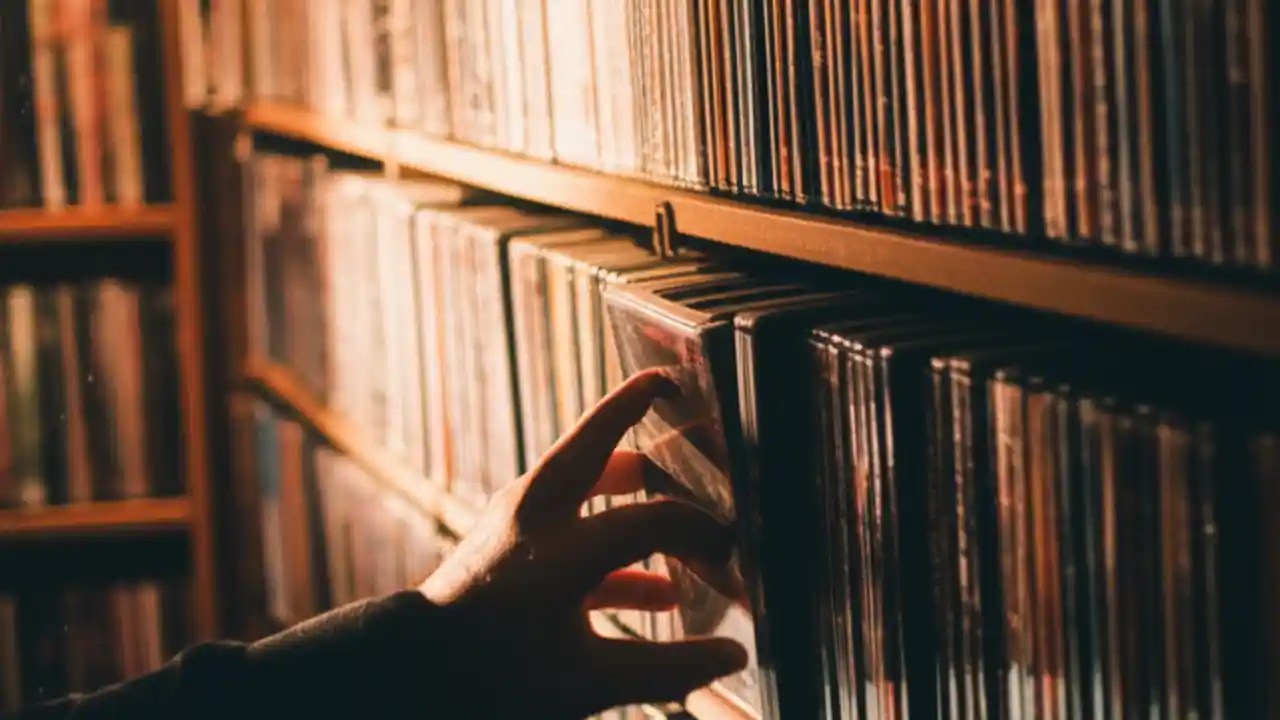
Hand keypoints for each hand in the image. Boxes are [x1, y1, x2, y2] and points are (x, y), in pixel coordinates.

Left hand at [419, 370, 748, 717]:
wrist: (408, 675)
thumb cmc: (493, 678)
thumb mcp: (586, 682)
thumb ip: (668, 668)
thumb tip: (731, 656)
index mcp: (563, 546)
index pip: (655, 519)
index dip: (702, 534)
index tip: (730, 556)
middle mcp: (536, 516)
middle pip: (594, 440)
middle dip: (631, 409)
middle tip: (665, 386)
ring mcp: (513, 522)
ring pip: (579, 476)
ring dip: (626, 482)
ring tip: (672, 500)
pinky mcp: (501, 542)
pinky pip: (565, 521)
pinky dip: (606, 535)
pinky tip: (652, 590)